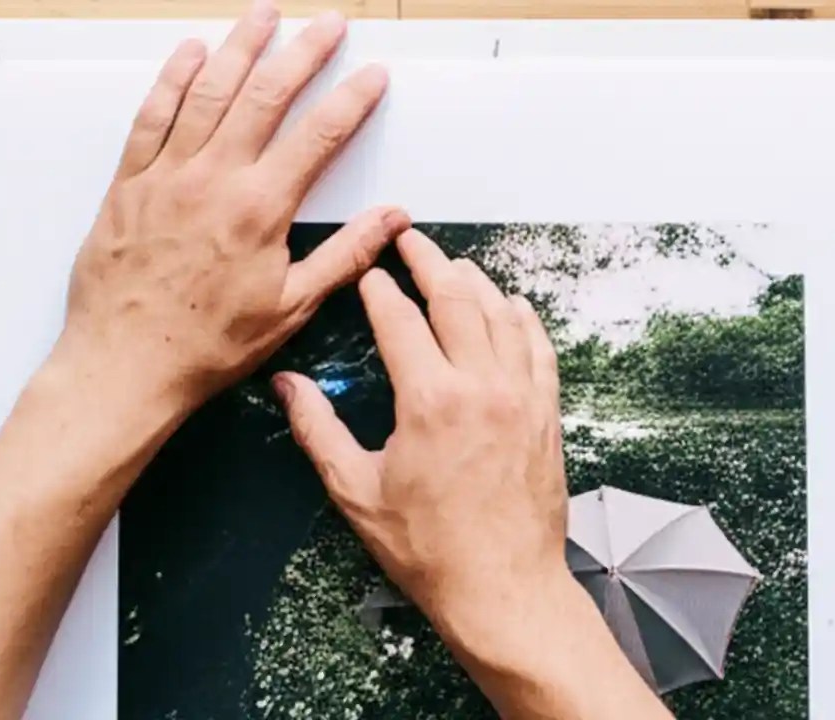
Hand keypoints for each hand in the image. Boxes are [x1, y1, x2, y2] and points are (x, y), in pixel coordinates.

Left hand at [57, 2, 408, 414]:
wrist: (126, 364)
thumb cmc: (210, 344)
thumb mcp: (293, 307)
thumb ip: (345, 255)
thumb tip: (393, 219)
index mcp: (260, 210)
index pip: (318, 136)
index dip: (351, 100)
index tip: (372, 75)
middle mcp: (214, 180)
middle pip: (265, 97)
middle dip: (303, 53)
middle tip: (329, 24)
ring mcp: (167, 176)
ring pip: (208, 93)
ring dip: (240, 48)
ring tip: (265, 15)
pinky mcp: (129, 183)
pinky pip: (152, 117)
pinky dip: (172, 80)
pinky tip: (192, 52)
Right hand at [273, 229, 570, 629]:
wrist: (503, 589)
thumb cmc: (431, 550)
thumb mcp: (356, 491)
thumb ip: (319, 430)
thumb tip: (289, 388)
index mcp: (429, 400)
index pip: (399, 319)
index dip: (380, 289)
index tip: (369, 274)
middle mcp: (481, 386)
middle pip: (456, 298)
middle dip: (429, 261)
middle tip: (411, 241)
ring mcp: (521, 397)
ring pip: (501, 315)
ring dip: (476, 282)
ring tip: (455, 265)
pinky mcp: (546, 414)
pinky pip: (539, 349)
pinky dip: (524, 320)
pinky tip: (514, 306)